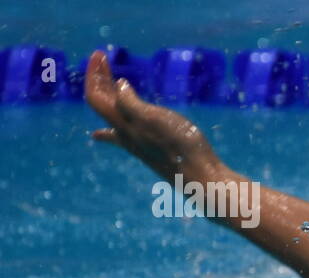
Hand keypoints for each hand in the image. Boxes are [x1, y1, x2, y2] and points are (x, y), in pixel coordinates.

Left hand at [85, 50, 224, 181]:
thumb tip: (118, 87)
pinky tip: (103, 134)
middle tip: (103, 60)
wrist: (200, 178)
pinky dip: (107, 128)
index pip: (97, 97)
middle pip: (102, 105)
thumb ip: (131, 103)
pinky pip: (120, 134)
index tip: (99, 54)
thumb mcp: (153, 119)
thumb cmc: (179, 146)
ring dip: (105, 97)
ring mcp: (138, 143)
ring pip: (111, 118)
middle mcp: (125, 134)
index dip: (94, 75)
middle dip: (99, 81)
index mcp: (123, 125)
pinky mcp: (151, 150)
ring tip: (103, 86)